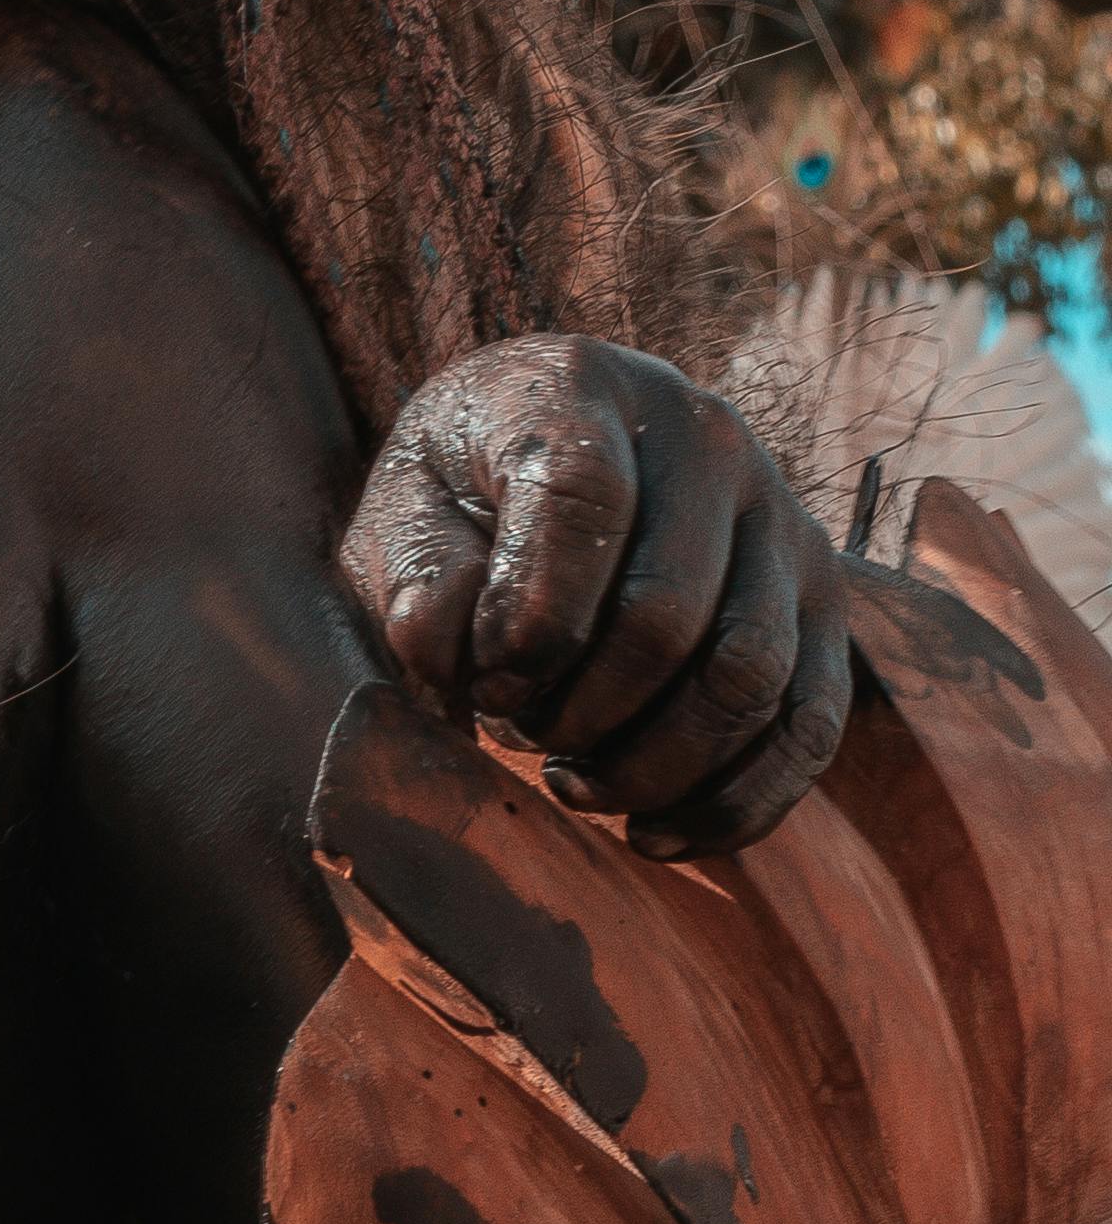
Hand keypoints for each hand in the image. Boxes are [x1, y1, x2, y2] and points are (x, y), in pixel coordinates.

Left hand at [338, 333, 852, 851]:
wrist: (539, 460)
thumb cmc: (458, 498)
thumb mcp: (402, 515)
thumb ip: (418, 575)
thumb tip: (461, 658)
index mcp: (580, 387)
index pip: (584, 499)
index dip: (532, 618)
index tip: (484, 683)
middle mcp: (704, 435)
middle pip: (668, 612)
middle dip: (581, 709)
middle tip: (517, 732)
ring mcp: (780, 515)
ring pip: (748, 675)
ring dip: (652, 764)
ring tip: (570, 782)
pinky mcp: (822, 597)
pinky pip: (810, 723)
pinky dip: (736, 803)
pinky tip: (652, 835)